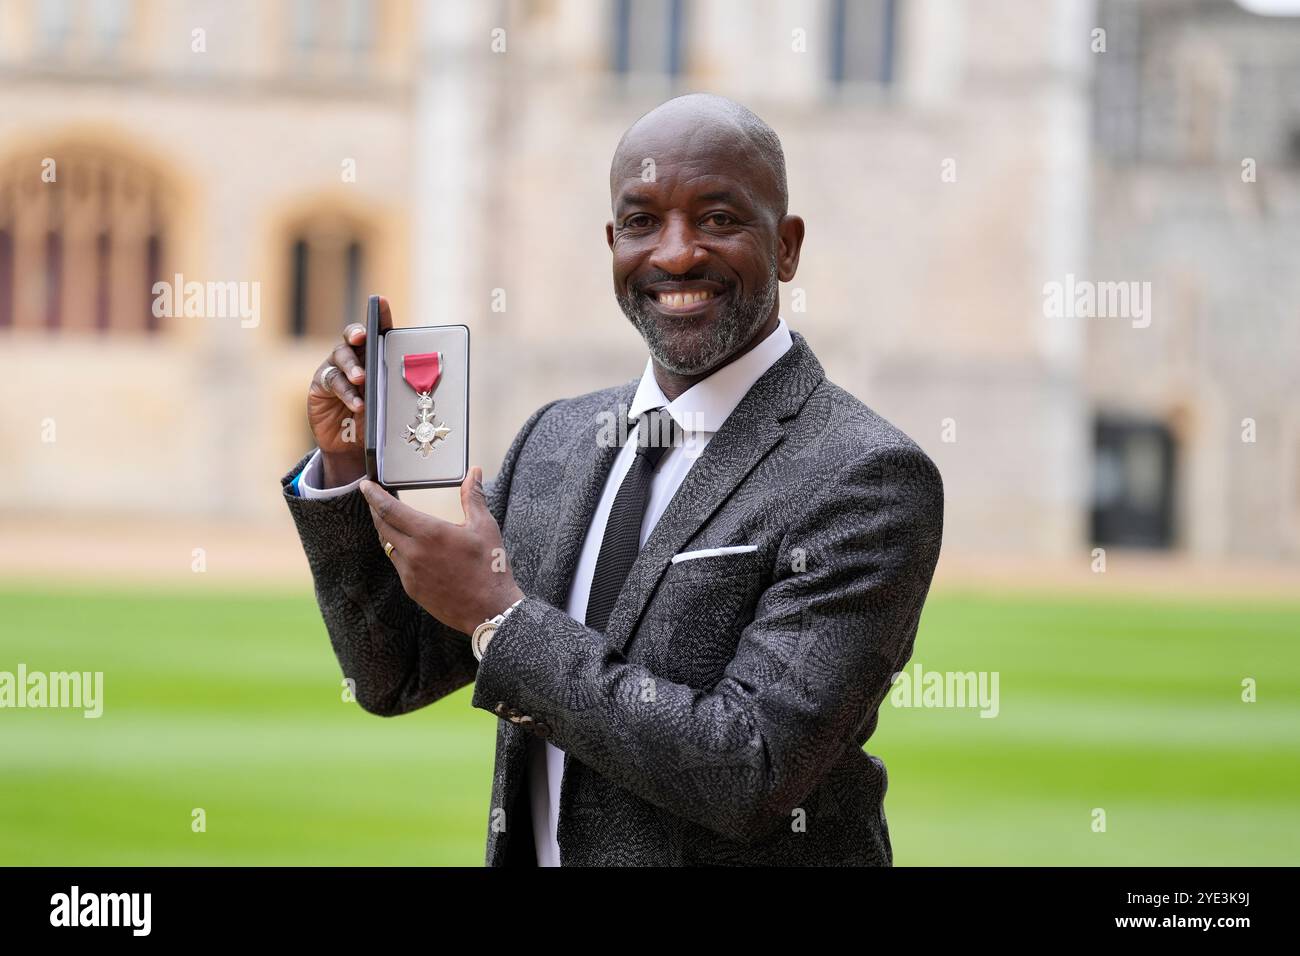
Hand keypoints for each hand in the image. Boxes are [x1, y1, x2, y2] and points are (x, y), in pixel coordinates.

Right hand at [307, 296, 394, 485]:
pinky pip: (332, 382)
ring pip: (340, 356)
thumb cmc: (377, 419)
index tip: (381, 302)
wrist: (353, 446)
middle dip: (357, 333)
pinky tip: (357, 404)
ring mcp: (336, 368)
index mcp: (375, 355)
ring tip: (362, 379)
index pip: (378, 331)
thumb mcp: (391, 403)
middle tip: (362, 338)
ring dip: (352, 366)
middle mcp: (354, 356)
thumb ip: (398, 389)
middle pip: (353, 337)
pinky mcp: (322, 385)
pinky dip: (346, 392)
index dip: (379, 315)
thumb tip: (423, 384)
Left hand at [360, 466, 525, 634]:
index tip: (365, 486)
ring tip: (389, 519)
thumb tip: (474, 472)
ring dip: (385, 530)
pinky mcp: (412, 588)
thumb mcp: (484, 526)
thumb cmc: (490, 567)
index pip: (390, 509)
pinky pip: (397, 563)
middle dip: (376, 510)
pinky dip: (397, 549)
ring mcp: (410, 572)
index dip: (374, 496)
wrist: (489, 610)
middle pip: (383, 526)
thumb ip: (473, 497)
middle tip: (374, 498)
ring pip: (387, 545)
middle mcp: (414, 552)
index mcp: (430, 533)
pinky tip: (406, 546)